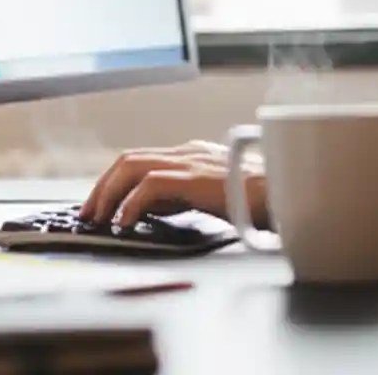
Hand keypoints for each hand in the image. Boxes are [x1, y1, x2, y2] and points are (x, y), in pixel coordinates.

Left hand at [78, 140, 267, 227]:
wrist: (289, 197)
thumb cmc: (260, 203)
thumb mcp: (212, 198)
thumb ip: (182, 198)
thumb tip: (148, 210)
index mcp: (193, 155)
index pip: (140, 160)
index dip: (113, 183)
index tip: (100, 206)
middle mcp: (188, 152)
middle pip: (128, 159)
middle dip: (101, 187)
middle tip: (87, 214)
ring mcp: (192, 161)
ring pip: (132, 166)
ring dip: (108, 193)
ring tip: (98, 219)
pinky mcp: (196, 177)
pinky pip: (149, 184)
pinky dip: (130, 203)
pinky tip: (124, 224)